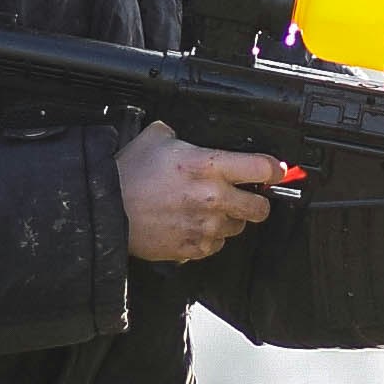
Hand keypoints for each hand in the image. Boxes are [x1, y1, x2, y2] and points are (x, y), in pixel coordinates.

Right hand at [120, 122, 284, 262]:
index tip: (276, 171)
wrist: (106, 209)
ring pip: (238, 228)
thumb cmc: (128, 174)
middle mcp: (213, 198)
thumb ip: (180, 135)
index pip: (261, 167)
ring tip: (208, 211)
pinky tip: (192, 226)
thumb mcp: (156, 138)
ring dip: (229, 220)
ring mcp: (205, 226)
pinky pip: (216, 247)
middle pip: (260, 207)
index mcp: (208, 166)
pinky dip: (209, 238)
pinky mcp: (194, 248)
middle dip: (257, 201)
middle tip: (246, 196)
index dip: (274, 169)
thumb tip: (185, 135)